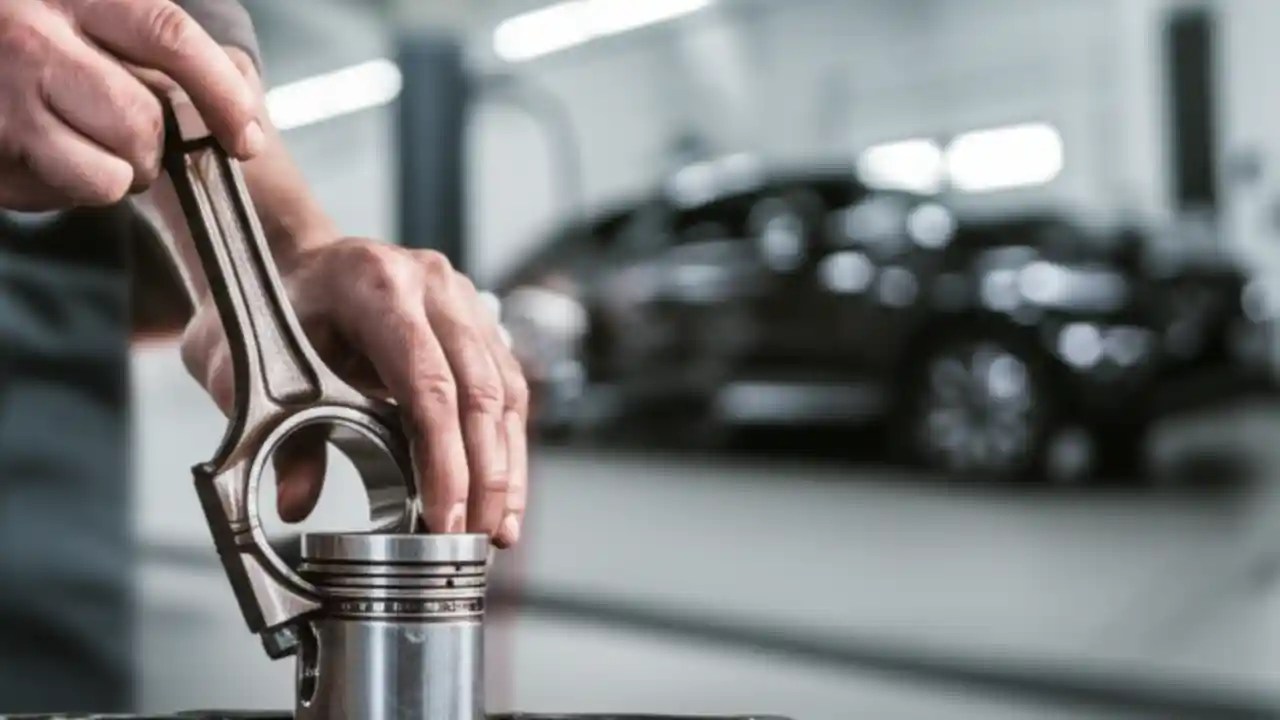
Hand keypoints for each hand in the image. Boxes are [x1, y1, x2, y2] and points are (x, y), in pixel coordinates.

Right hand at [0, 0, 260, 210]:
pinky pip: (58, 196)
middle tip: (131, 141)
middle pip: (143, 121)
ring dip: (114, 176)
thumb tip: (236, 100)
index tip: (247, 138)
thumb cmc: (19, 32)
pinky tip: (35, 155)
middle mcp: (29, 35)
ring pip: (109, 175)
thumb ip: (145, 40)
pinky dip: (62, 190)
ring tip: (81, 146)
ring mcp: (1, 98)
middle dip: (153, 148)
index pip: (170, 36)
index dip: (222, 95)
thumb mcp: (80, 12)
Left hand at [181, 239, 530, 547]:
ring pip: (504, 390)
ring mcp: (462, 299)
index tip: (445, 517)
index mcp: (376, 285)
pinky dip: (505, 445)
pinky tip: (500, 492)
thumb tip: (297, 501)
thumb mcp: (248, 362)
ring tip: (498, 527)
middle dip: (484, 475)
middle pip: (480, 390)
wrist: (293, 262)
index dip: (444, 459)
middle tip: (477, 536)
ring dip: (504, 466)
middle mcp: (432, 284)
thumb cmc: (270, 305)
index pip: (428, 383)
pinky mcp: (477, 322)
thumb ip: (276, 430)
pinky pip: (505, 387)